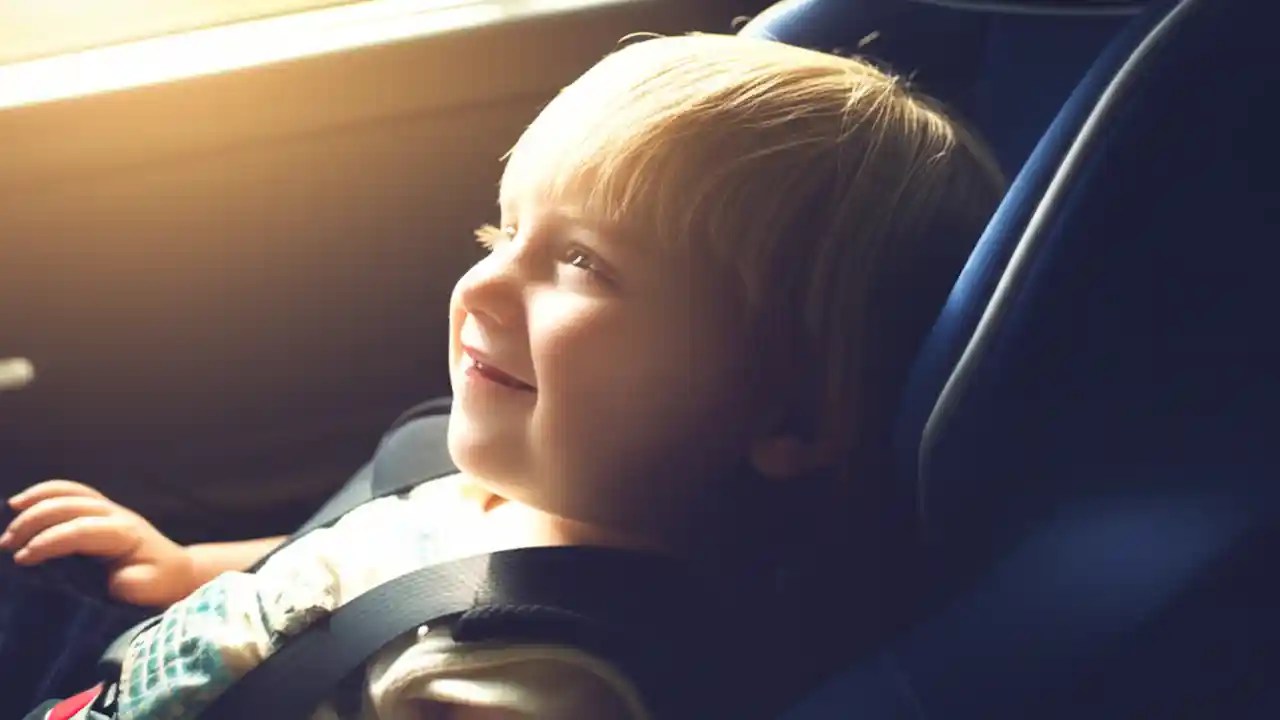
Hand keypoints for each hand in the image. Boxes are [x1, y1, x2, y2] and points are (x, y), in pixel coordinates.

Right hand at [1, 479, 196, 606]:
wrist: (175, 571)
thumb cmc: (157, 585)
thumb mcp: (144, 591)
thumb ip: (123, 585)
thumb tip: (102, 580)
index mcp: (124, 535)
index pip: (80, 531)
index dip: (49, 543)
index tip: (22, 560)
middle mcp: (116, 515)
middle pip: (69, 507)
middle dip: (34, 523)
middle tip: (6, 547)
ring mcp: (109, 508)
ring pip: (68, 494)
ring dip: (34, 506)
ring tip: (7, 529)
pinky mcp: (101, 509)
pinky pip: (71, 491)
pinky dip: (44, 493)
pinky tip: (18, 503)